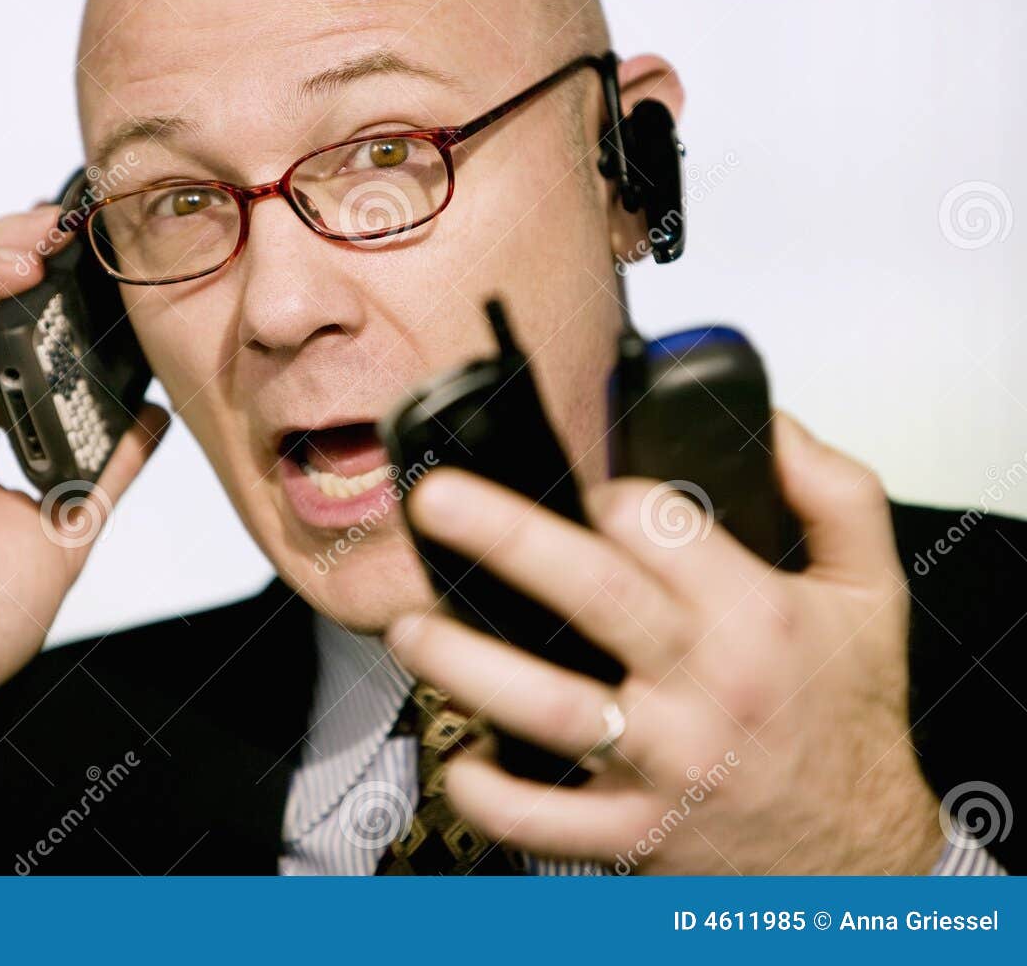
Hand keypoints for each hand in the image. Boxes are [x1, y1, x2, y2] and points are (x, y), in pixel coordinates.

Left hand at [385, 412, 945, 873]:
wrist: (859, 859)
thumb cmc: (845, 720)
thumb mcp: (872, 591)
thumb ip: (832, 491)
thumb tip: (770, 423)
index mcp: (755, 617)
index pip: (664, 528)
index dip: (609, 494)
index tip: (579, 486)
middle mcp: (706, 688)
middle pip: (592, 595)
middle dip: (503, 537)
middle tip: (437, 501)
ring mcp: (663, 763)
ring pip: (549, 707)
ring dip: (466, 662)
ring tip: (409, 626)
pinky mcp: (633, 832)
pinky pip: (544, 819)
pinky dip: (489, 793)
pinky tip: (458, 758)